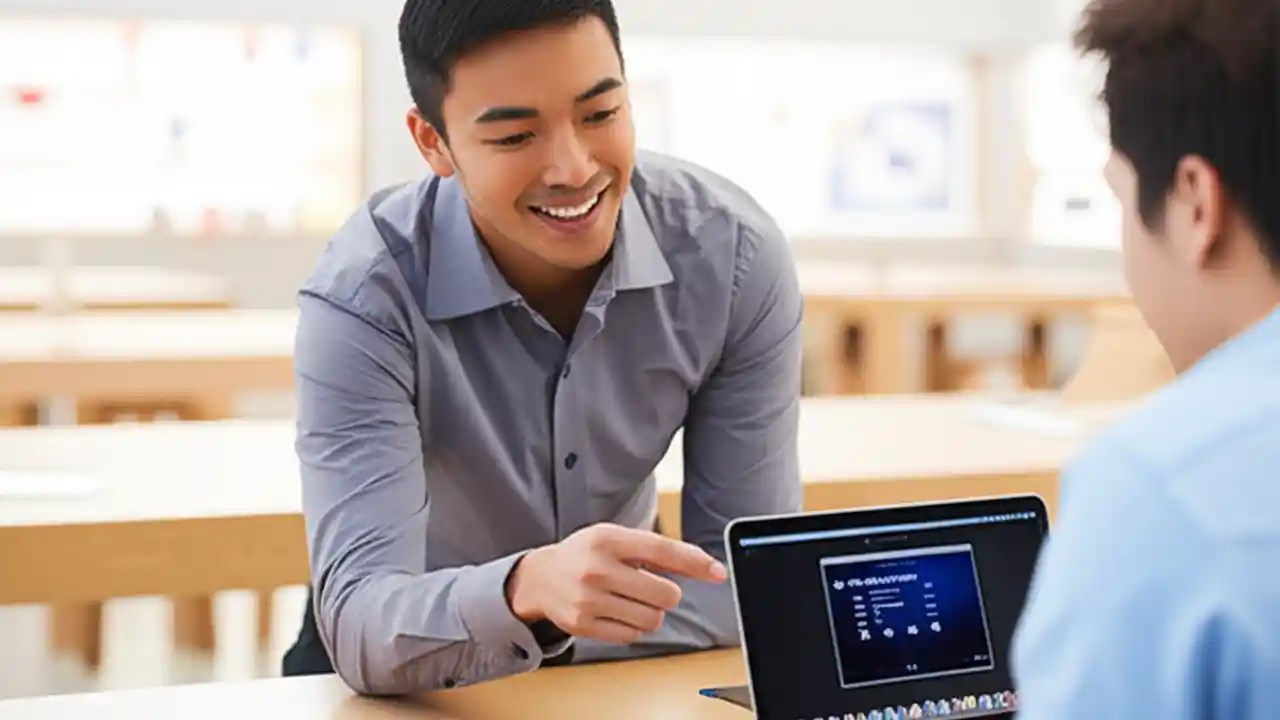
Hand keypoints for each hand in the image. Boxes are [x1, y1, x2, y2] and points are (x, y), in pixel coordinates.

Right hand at [505, 523, 726, 644]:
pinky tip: (616, 611)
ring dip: (650, 612)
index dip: (694, 562)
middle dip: (666, 594)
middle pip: (664, 594)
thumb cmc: (586, 554)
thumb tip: (706, 566)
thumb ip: (657, 549)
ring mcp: (588, 600)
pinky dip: (632, 626)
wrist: (540, 578)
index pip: (662, 550)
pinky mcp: (583, 626)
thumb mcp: (616, 538)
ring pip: (652, 619)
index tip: (718, 572)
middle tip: (649, 587)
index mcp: (608, 540)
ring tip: (630, 599)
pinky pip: (631, 635)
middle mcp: (597, 569)